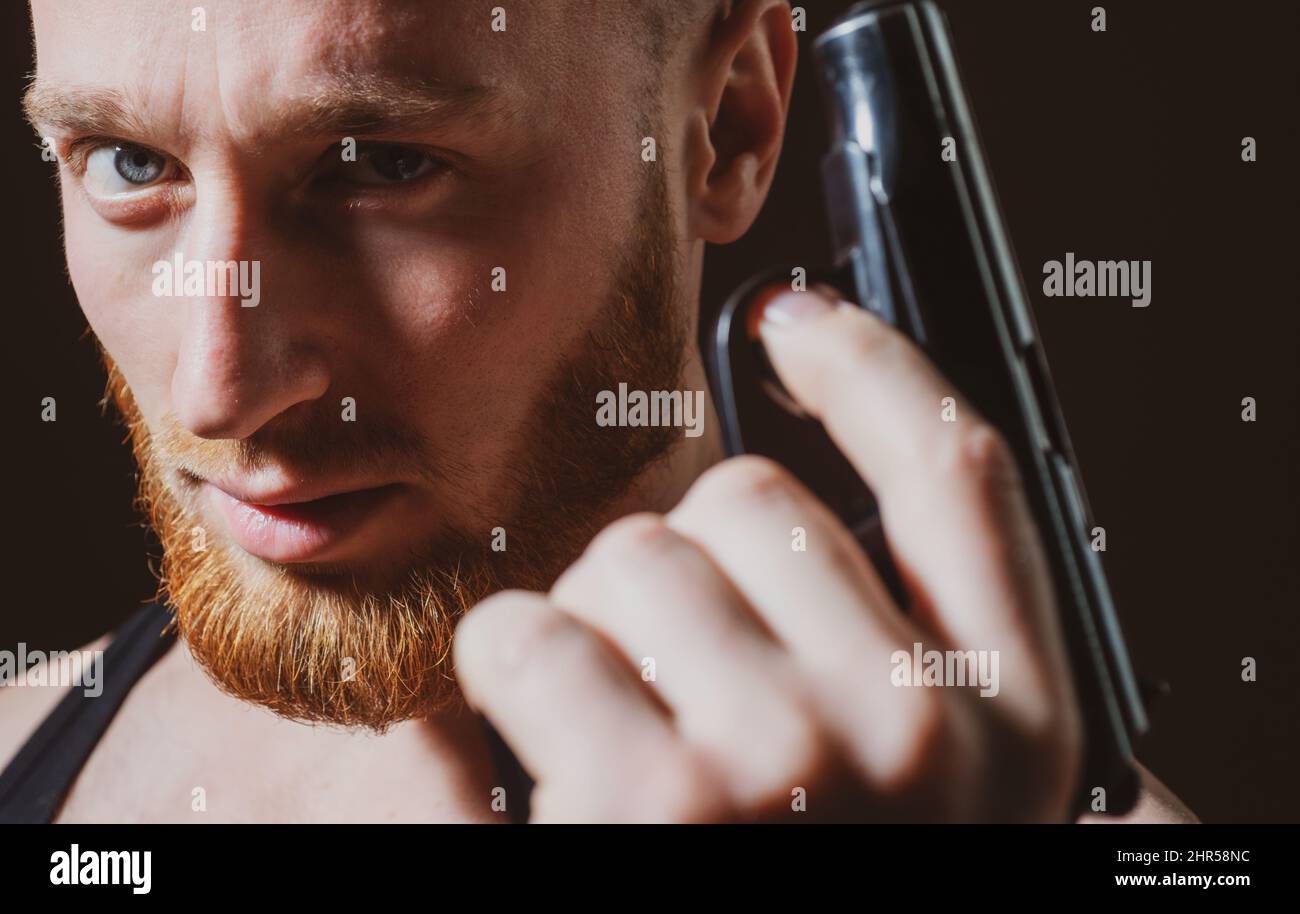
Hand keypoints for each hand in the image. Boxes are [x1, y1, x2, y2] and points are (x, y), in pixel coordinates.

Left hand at [453, 287, 1082, 821]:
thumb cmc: (811, 878)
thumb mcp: (910, 785)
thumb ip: (883, 629)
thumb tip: (775, 438)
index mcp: (1015, 722)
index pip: (961, 473)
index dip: (873, 368)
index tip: (797, 316)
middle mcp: (926, 734)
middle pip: (753, 500)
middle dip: (682, 565)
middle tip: (675, 681)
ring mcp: (791, 765)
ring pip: (630, 555)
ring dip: (594, 628)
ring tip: (617, 740)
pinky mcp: (650, 802)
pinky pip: (528, 632)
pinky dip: (505, 678)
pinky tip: (542, 759)